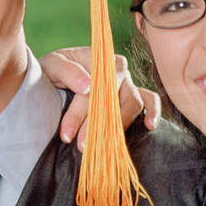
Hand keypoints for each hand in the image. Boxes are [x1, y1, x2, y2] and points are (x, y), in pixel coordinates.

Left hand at [39, 47, 160, 150]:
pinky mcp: (134, 94)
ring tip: (104, 146)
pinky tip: (149, 125)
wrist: (54, 76)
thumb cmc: (53, 71)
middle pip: (113, 98)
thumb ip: (67, 71)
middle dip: (96, 125)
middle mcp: (116, 69)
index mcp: (98, 59)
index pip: (93, 86)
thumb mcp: (52, 66)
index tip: (66, 134)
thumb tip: (87, 85)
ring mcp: (127, 82)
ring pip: (132, 102)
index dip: (80, 112)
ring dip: (119, 126)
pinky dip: (153, 111)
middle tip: (82, 146)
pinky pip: (149, 99)